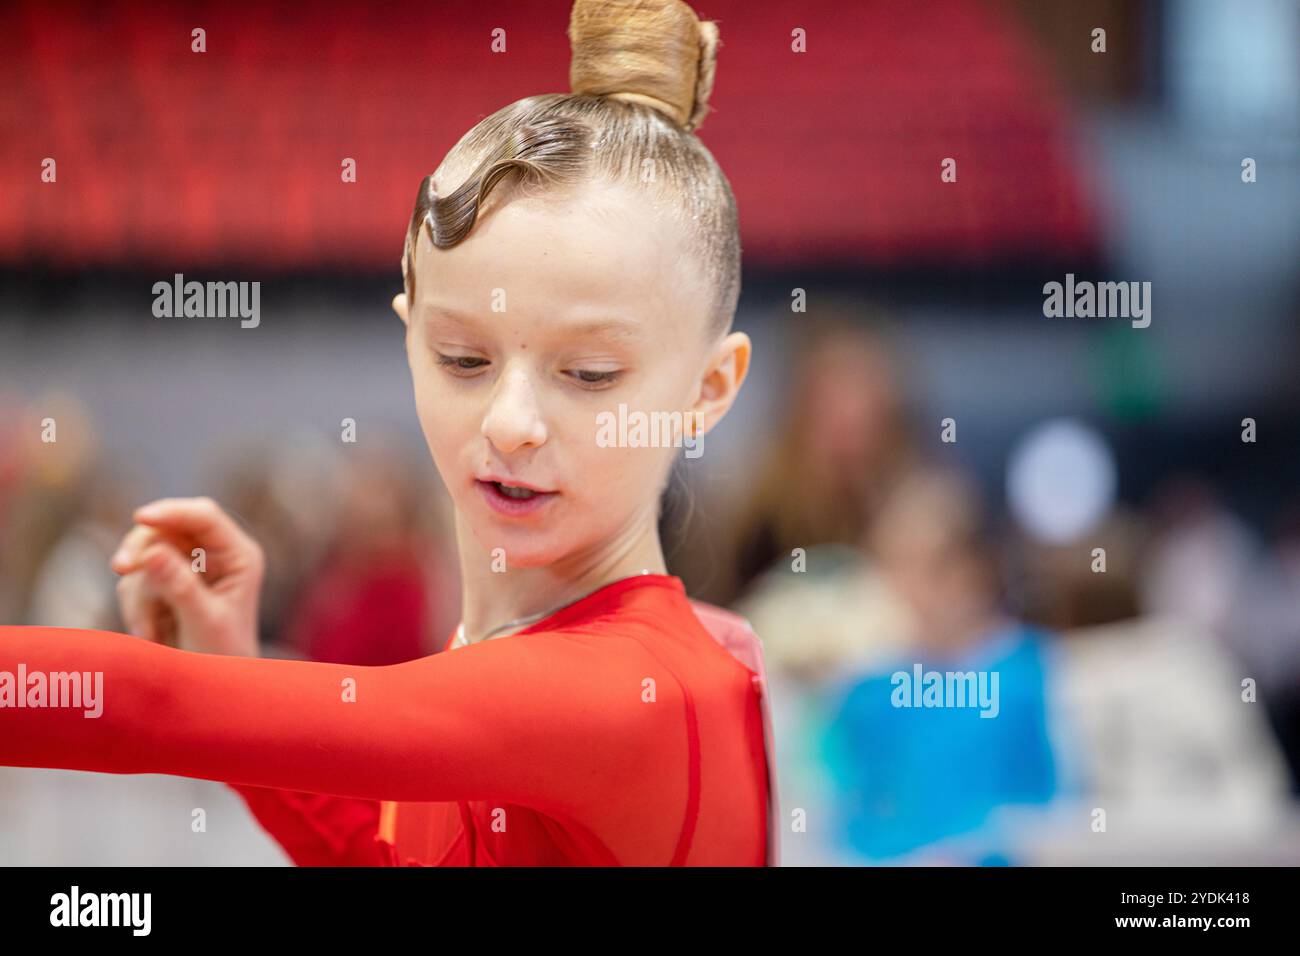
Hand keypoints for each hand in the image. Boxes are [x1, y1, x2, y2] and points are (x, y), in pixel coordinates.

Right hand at [111, 497, 263, 656]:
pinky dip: (135, 607)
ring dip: (140, 594)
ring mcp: (187, 568)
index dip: (172, 512)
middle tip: (122, 569)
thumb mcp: (204, 622)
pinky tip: (152, 635)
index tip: (141, 518)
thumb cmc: (222, 659)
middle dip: (142, 551)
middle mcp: (215, 555)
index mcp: (239, 556)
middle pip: (167, 528)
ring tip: (154, 634)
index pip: (205, 516)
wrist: (211, 692)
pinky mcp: (163, 584)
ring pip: (143, 557)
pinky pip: (133, 582)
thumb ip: (180, 586)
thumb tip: (152, 551)